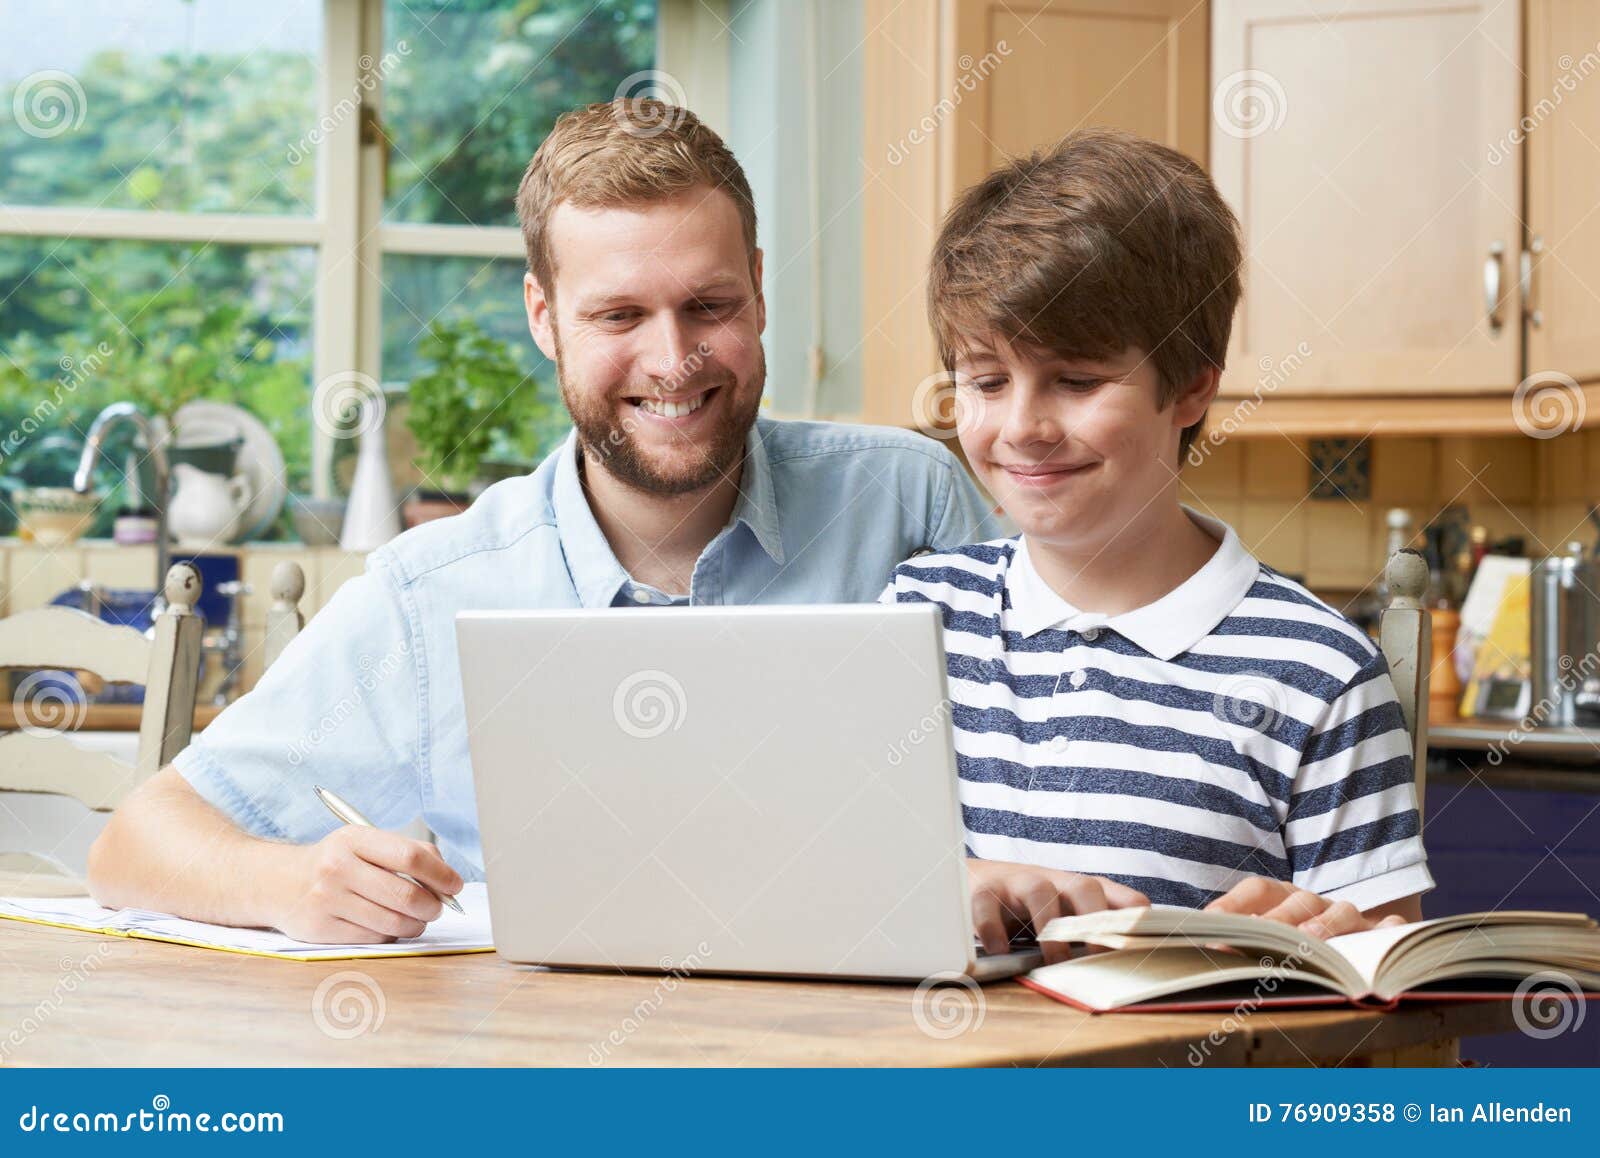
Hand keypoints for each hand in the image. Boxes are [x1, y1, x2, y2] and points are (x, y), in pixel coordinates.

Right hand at [273, 825, 463, 943]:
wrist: (279, 882)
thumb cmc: (337, 862)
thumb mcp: (365, 843)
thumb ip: (408, 854)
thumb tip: (448, 882)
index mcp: (355, 839)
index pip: (411, 857)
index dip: (441, 875)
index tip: (455, 886)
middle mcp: (338, 868)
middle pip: (406, 895)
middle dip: (433, 906)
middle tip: (438, 907)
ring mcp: (327, 900)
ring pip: (394, 923)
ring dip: (416, 924)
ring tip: (417, 918)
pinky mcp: (321, 929)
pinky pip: (374, 939)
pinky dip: (391, 936)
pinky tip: (388, 925)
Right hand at [967, 858, 1147, 963]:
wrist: (975, 880)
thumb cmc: (1030, 908)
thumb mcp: (1066, 918)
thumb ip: (1090, 938)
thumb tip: (1122, 974)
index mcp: (1084, 891)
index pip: (1124, 899)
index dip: (1137, 920)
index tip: (1145, 947)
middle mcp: (1055, 882)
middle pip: (1085, 887)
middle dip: (1095, 922)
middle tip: (1099, 959)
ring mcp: (1019, 882)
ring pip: (1039, 891)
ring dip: (1049, 929)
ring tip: (1052, 962)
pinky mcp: (984, 890)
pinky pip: (988, 905)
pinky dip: (994, 929)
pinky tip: (1000, 951)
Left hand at [1204, 877, 1406, 939]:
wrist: (1361, 936)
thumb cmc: (1303, 944)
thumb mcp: (1272, 940)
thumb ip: (1243, 938)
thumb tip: (1207, 945)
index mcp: (1284, 898)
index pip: (1258, 889)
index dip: (1234, 903)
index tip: (1211, 922)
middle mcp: (1317, 904)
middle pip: (1297, 901)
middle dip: (1275, 920)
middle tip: (1256, 938)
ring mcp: (1353, 917)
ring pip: (1341, 911)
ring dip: (1324, 925)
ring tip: (1308, 940)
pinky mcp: (1384, 933)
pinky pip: (1391, 927)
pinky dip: (1388, 932)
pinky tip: (1378, 944)